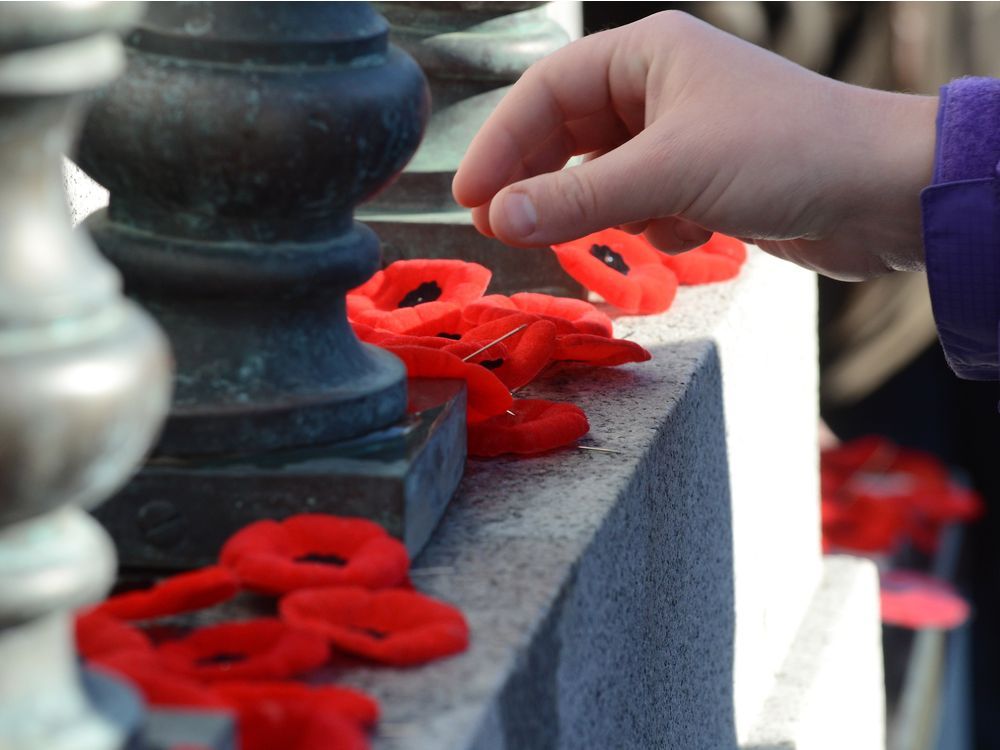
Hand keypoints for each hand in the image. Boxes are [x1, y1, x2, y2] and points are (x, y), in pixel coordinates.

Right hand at [452, 11, 936, 280]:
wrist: (882, 193)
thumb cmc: (785, 153)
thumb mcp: (669, 174)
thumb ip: (578, 200)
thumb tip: (497, 219)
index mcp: (647, 55)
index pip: (547, 93)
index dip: (501, 144)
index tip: (470, 196)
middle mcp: (660, 89)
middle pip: (568, 135)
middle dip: (541, 184)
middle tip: (499, 227)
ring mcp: (682, 136)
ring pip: (604, 177)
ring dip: (602, 211)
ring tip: (600, 234)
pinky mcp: (704, 181)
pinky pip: (646, 205)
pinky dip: (653, 226)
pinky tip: (685, 234)